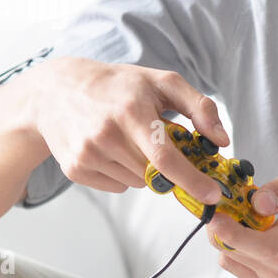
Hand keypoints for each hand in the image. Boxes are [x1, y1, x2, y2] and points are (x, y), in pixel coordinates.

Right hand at [26, 57, 228, 205]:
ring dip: (145, 169)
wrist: (56, 91)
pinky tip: (111, 149)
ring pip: (139, 182)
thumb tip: (222, 141)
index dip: (192, 180)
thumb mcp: (162, 82)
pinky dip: (124, 174)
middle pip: (156, 174)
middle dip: (168, 167)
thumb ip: (199, 107)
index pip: (165, 158)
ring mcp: (87, 155)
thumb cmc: (118, 85)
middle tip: (159, 143)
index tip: (212, 196)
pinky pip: (118, 187)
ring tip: (129, 139)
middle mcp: (106, 135)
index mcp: (131, 111)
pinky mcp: (75, 170)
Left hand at [206, 157, 277, 277]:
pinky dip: (230, 244)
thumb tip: (260, 203)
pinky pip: (232, 262)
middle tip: (223, 201)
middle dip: (220, 225)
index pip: (264, 246)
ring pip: (229, 255)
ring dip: (224, 233)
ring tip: (242, 214)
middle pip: (238, 251)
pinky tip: (247, 229)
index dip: (234, 234)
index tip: (214, 217)